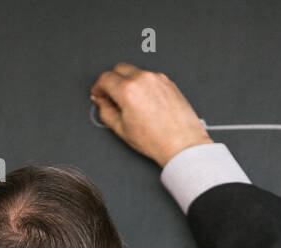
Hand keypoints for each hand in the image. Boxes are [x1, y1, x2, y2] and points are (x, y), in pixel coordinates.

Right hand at [90, 63, 212, 167]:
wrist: (182, 144)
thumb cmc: (156, 140)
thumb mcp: (121, 129)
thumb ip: (106, 111)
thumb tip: (102, 102)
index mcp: (128, 90)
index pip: (105, 78)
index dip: (98, 87)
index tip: (98, 94)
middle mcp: (143, 79)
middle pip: (119, 69)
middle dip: (112, 81)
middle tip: (111, 97)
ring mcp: (157, 78)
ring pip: (135, 72)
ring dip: (128, 82)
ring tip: (130, 103)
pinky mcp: (168, 81)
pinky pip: (149, 77)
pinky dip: (142, 85)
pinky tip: (144, 102)